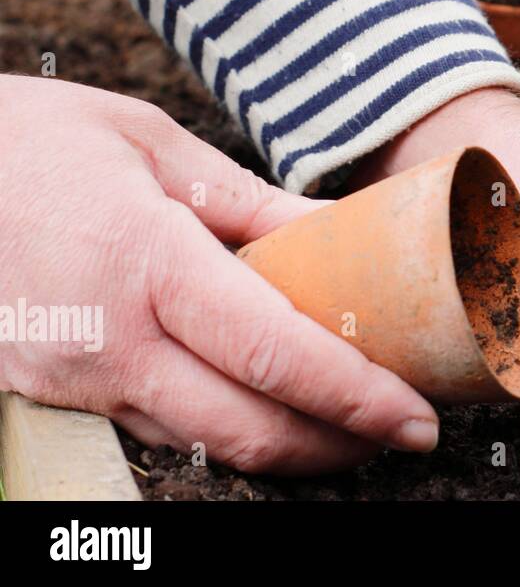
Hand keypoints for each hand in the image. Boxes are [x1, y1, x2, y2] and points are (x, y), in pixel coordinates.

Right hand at [0, 75, 440, 473]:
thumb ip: (247, 202)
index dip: (356, 395)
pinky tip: (271, 406)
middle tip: (404, 431)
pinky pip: (160, 429)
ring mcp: (73, 379)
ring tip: (355, 424)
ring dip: (291, 446)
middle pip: (249, 428)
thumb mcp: (149, 141)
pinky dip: (229, 430)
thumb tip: (331, 236)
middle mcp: (108, 339)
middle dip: (341, 443)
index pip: (274, 354)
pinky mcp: (54, 393)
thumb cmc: (33, 140)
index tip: (415, 413)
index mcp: (144, 261)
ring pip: (206, 443)